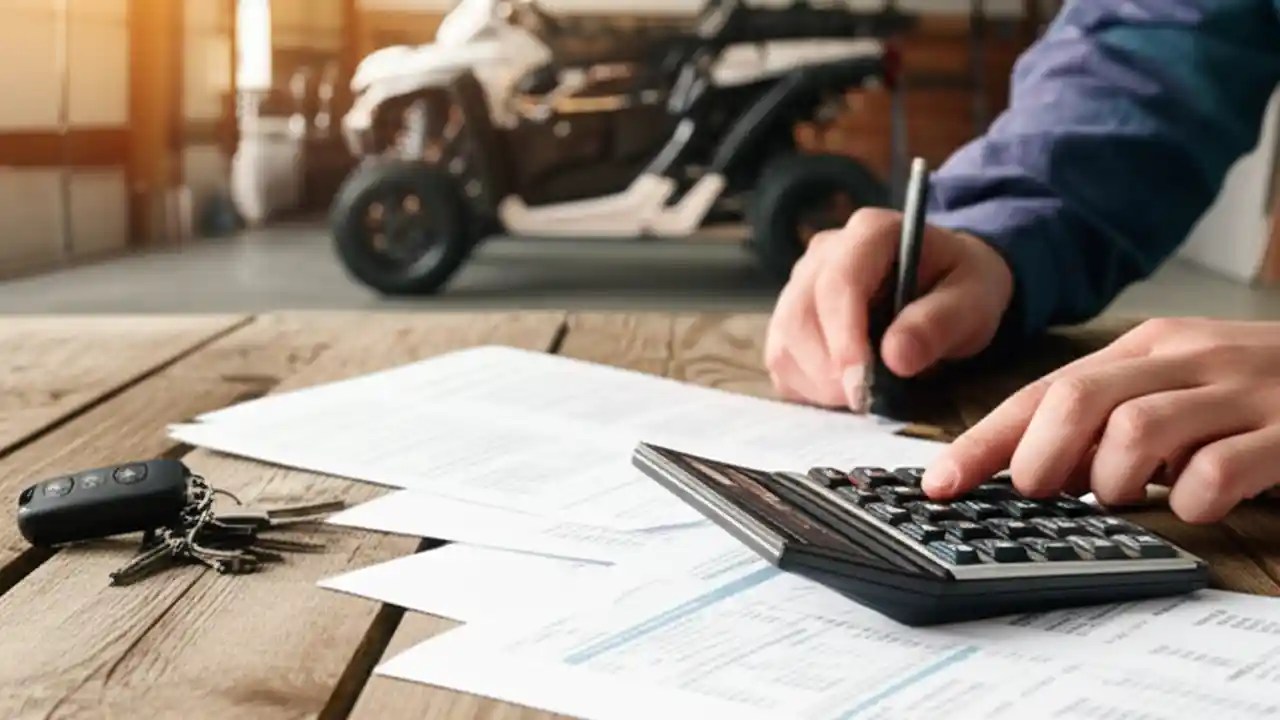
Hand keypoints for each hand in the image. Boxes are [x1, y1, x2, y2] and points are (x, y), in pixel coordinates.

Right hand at [764, 208, 1013, 410]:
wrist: (946, 284)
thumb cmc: (960, 287)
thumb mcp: (973, 301)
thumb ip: (939, 323)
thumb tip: (895, 357)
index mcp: (871, 232)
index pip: (838, 283)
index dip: (844, 338)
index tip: (862, 385)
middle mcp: (824, 252)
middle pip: (799, 315)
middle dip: (828, 369)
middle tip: (866, 401)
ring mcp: (800, 283)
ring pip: (783, 341)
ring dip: (816, 383)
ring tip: (862, 395)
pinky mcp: (790, 317)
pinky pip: (780, 360)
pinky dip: (806, 387)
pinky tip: (843, 390)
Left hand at [923, 318, 1279, 522]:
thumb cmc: (1255, 393)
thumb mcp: (1176, 387)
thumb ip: (1110, 415)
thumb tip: (1029, 466)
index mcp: (1148, 348)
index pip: (1044, 391)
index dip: (985, 441)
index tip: (940, 484)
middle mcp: (1187, 359)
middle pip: (1078, 399)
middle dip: (1040, 458)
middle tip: (1041, 491)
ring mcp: (1240, 392)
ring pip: (1138, 430)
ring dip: (1111, 479)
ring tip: (1122, 497)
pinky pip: (1221, 468)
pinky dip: (1191, 497)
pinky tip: (1194, 503)